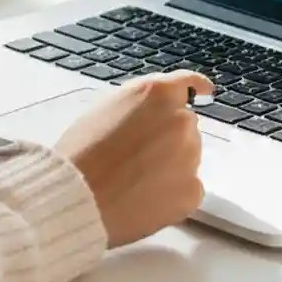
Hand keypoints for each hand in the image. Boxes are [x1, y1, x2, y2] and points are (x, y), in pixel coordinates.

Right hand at [54, 71, 213, 247]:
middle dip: (168, 137)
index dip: (196, 87)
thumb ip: (138, 105)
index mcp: (157, 94)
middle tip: (137, 157)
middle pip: (183, 125)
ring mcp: (190, 156)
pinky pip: (189, 189)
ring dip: (170, 164)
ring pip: (187, 157)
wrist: (75, 198)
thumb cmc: (79, 155)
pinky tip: (145, 199)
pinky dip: (173, 194)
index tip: (205, 91)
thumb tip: (151, 114)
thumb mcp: (104, 109)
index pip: (188, 83)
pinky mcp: (192, 191)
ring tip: (134, 181)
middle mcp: (180, 120)